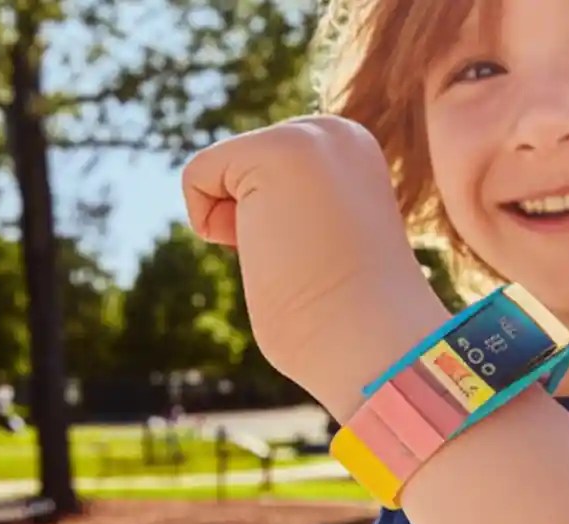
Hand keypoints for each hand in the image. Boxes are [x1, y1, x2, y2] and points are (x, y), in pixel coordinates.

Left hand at [181, 115, 450, 419]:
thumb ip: (286, 216)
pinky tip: (270, 248)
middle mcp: (338, 132)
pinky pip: (196, 175)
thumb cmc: (340, 324)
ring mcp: (313, 135)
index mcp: (352, 156)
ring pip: (215, 173)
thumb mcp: (317, 249)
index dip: (268, 233)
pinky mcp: (279, 149)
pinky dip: (211, 224)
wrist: (372, 345)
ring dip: (238, 231)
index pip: (257, 180)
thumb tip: (253, 220)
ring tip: (294, 257)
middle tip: (305, 263)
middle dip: (249, 226)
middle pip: (232, 172)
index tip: (319, 261)